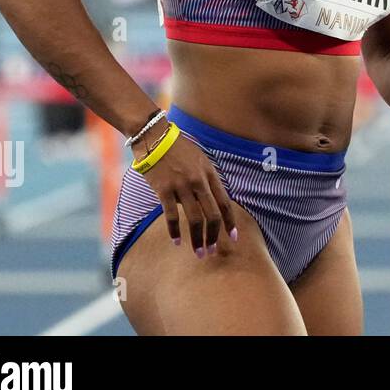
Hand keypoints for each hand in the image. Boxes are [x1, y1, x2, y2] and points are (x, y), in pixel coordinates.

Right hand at [135, 125, 237, 258]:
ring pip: (195, 219)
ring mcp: (182, 186)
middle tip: (212, 251)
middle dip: (214, 236)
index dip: (230, 222)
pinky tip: (176, 241)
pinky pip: (172, 216)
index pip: (225, 203)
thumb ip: (207, 179)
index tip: (234, 238)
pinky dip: (175, 231)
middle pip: (212, 215)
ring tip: (198, 253)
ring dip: (197, 239)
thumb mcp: (200, 159)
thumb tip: (213, 201)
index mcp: (210, 174)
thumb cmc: (178, 148)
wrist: (154, 136)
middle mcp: (199, 181)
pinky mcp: (164, 190)